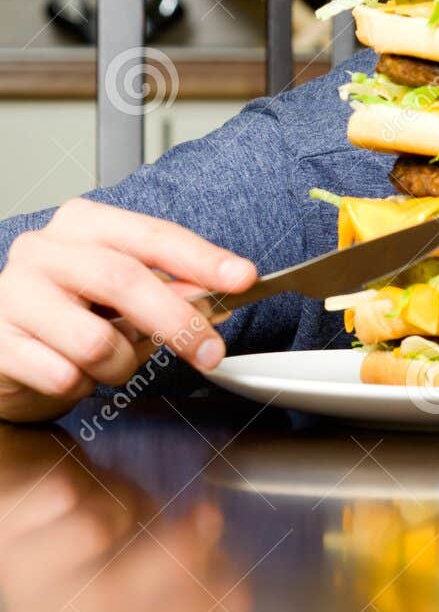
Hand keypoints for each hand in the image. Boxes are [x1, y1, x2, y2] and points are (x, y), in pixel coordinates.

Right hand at [0, 199, 256, 423]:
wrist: (0, 353)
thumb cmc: (65, 318)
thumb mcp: (122, 299)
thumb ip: (166, 291)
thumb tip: (212, 295)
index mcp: (82, 226)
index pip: (152, 235)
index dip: (202, 258)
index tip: (242, 277)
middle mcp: (43, 250)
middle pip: (124, 280)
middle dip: (178, 322)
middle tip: (209, 352)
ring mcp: (13, 294)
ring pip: (96, 340)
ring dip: (119, 366)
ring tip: (105, 364)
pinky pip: (64, 374)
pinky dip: (81, 386)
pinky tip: (67, 373)